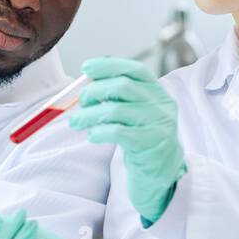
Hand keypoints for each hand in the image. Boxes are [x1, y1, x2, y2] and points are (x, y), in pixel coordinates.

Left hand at [69, 57, 185, 223]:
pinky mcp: (151, 144)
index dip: (109, 66)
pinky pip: (119, 132)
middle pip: (123, 86)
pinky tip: (92, 136)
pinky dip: (100, 131)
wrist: (161, 173)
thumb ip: (118, 97)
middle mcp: (161, 105)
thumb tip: (88, 82)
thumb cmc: (141, 139)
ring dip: (89, 115)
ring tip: (76, 122)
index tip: (86, 68)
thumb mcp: (134, 113)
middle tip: (81, 102)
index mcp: (158, 92)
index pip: (135, 70)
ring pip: (116, 110)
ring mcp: (159, 124)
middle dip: (95, 91)